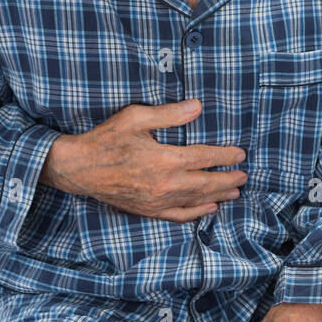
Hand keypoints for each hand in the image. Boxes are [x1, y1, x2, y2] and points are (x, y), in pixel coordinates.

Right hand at [38, 99, 247, 222]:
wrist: (78, 168)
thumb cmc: (106, 140)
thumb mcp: (136, 118)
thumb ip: (169, 114)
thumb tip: (197, 107)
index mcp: (166, 159)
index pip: (205, 158)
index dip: (225, 156)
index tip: (240, 155)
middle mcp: (165, 184)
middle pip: (206, 183)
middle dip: (228, 179)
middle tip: (244, 176)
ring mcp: (157, 200)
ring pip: (196, 201)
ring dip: (218, 196)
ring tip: (234, 193)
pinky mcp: (147, 210)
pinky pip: (178, 215)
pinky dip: (196, 214)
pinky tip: (209, 210)